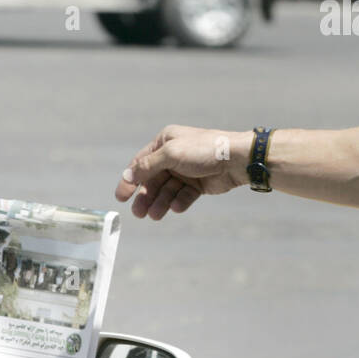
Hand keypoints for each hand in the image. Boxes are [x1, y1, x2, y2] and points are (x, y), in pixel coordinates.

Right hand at [116, 126, 250, 219]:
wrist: (238, 159)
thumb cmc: (204, 150)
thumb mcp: (172, 154)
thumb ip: (148, 165)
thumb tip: (128, 174)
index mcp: (165, 142)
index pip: (141, 163)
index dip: (130, 180)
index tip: (121, 197)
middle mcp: (174, 155)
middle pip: (153, 180)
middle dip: (145, 196)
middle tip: (138, 214)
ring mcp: (186, 170)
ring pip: (167, 190)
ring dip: (160, 202)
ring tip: (156, 215)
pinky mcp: (198, 183)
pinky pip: (183, 195)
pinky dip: (179, 202)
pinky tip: (177, 207)